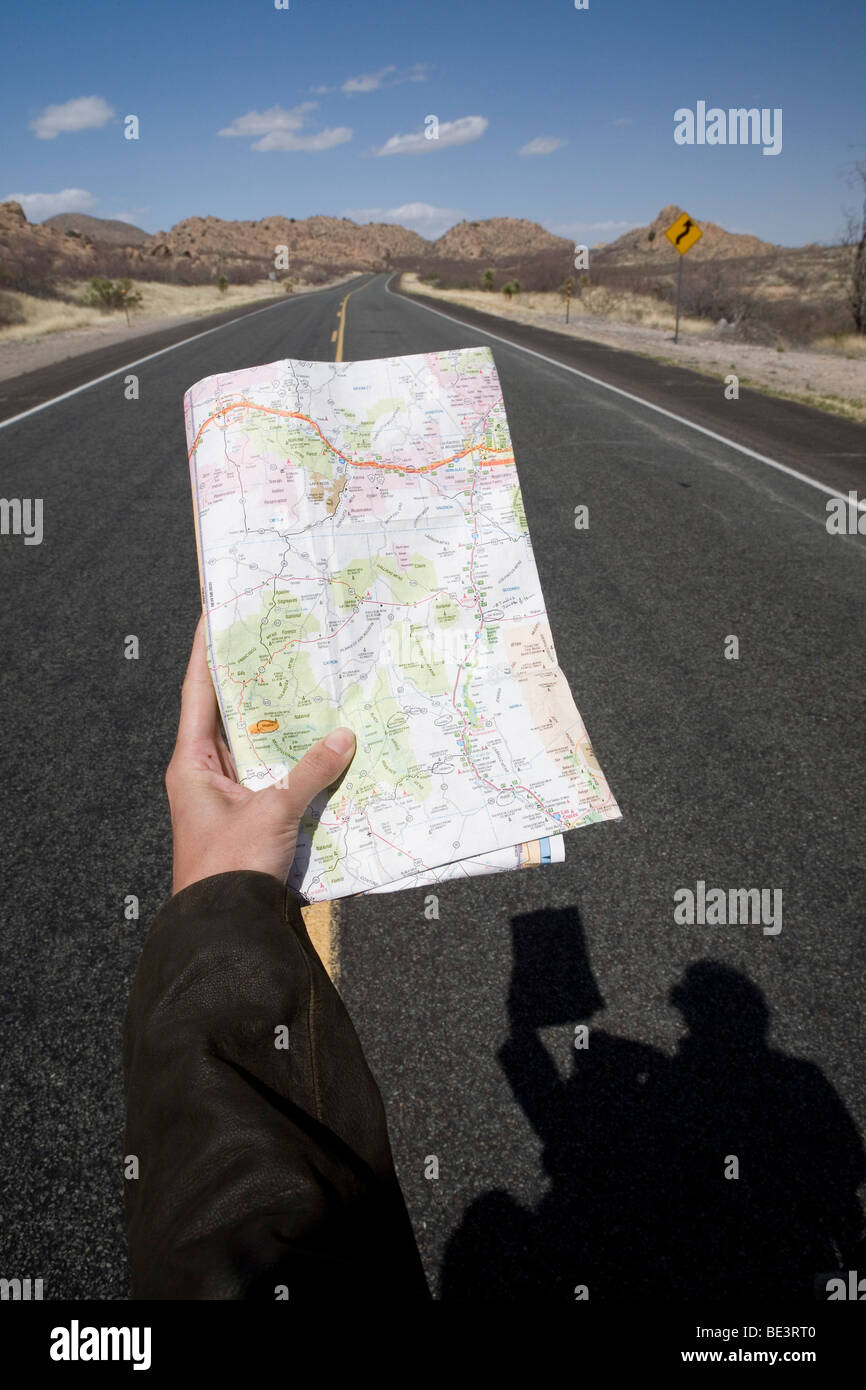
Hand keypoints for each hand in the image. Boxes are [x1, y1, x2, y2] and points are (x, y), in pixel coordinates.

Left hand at [165, 616, 355, 894]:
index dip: (206, 651)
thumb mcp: (273, 812)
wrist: (225, 928)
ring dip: (281, 721)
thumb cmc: (231, 866)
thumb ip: (310, 772)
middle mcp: (205, 773)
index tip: (214, 613)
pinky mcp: (252, 816)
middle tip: (281, 639)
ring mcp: (228, 796)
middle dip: (255, 680)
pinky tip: (325, 742)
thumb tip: (345, 736)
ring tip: (311, 681)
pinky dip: (297, 760)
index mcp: (191, 763)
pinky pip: (275, 775)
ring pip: (257, 745)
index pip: (198, 692)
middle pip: (230, 714)